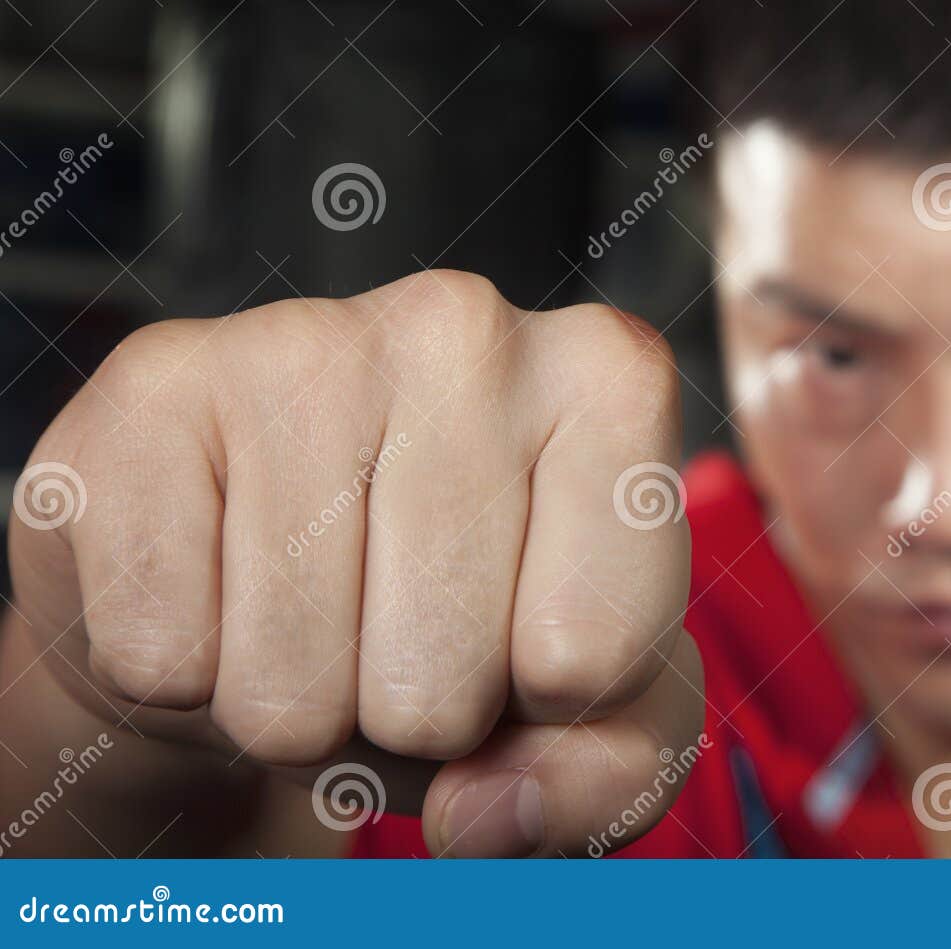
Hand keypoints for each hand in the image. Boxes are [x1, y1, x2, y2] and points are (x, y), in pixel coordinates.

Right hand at [8, 270, 702, 856]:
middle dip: (414, 723)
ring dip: (299, 714)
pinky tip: (220, 592)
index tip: (527, 642)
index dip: (549, 706)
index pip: (593, 654)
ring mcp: (300, 340)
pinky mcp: (152, 391)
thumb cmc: (466, 626)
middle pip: (441, 684)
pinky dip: (183, 678)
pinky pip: (162, 656)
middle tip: (397, 646)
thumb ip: (611, 776)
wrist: (278, 572)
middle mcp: (465, 328)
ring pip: (292, 689)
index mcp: (610, 381)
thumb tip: (487, 810)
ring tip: (314, 627)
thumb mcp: (596, 712)